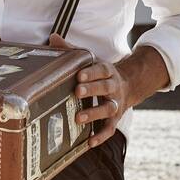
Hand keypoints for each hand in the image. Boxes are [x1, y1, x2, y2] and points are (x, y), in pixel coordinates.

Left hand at [47, 32, 128, 147]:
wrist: (127, 85)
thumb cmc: (99, 73)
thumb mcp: (89, 59)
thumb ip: (72, 50)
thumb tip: (53, 38)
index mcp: (107, 70)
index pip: (101, 69)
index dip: (91, 72)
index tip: (79, 75)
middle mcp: (114, 86)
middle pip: (106, 87)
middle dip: (93, 90)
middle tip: (77, 92)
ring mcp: (116, 103)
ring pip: (108, 108)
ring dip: (94, 113)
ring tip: (78, 118)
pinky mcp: (115, 118)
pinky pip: (110, 128)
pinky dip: (101, 135)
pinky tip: (90, 142)